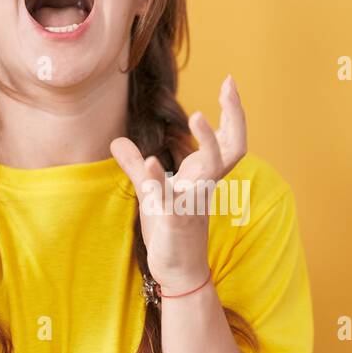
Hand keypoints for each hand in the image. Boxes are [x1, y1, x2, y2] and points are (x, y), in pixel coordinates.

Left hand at [110, 74, 246, 292]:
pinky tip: (150, 162)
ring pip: (210, 168)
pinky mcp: (174, 219)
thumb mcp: (151, 192)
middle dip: (234, 117)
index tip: (229, 82)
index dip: (232, 112)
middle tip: (228, 88)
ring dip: (206, 141)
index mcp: (204, 176)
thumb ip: (136, 165)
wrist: (177, 271)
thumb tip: (117, 141)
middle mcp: (205, 185)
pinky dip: (160, 179)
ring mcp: (192, 201)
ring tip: (197, 115)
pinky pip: (171, 196)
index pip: (229, 139)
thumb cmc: (169, 232)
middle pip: (233, 146)